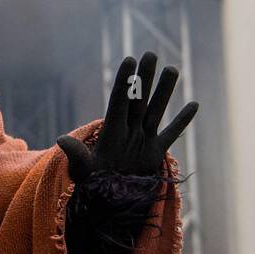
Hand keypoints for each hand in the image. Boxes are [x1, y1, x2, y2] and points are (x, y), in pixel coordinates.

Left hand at [57, 52, 197, 180]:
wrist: (107, 200)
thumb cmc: (91, 183)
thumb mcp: (82, 168)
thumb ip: (76, 153)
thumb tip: (60, 140)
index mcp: (111, 130)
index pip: (119, 100)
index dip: (125, 81)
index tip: (129, 60)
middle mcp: (129, 129)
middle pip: (139, 98)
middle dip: (145, 77)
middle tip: (150, 53)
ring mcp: (143, 139)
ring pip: (157, 109)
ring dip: (165, 90)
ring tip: (173, 68)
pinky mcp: (155, 152)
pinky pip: (172, 133)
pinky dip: (183, 120)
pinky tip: (194, 104)